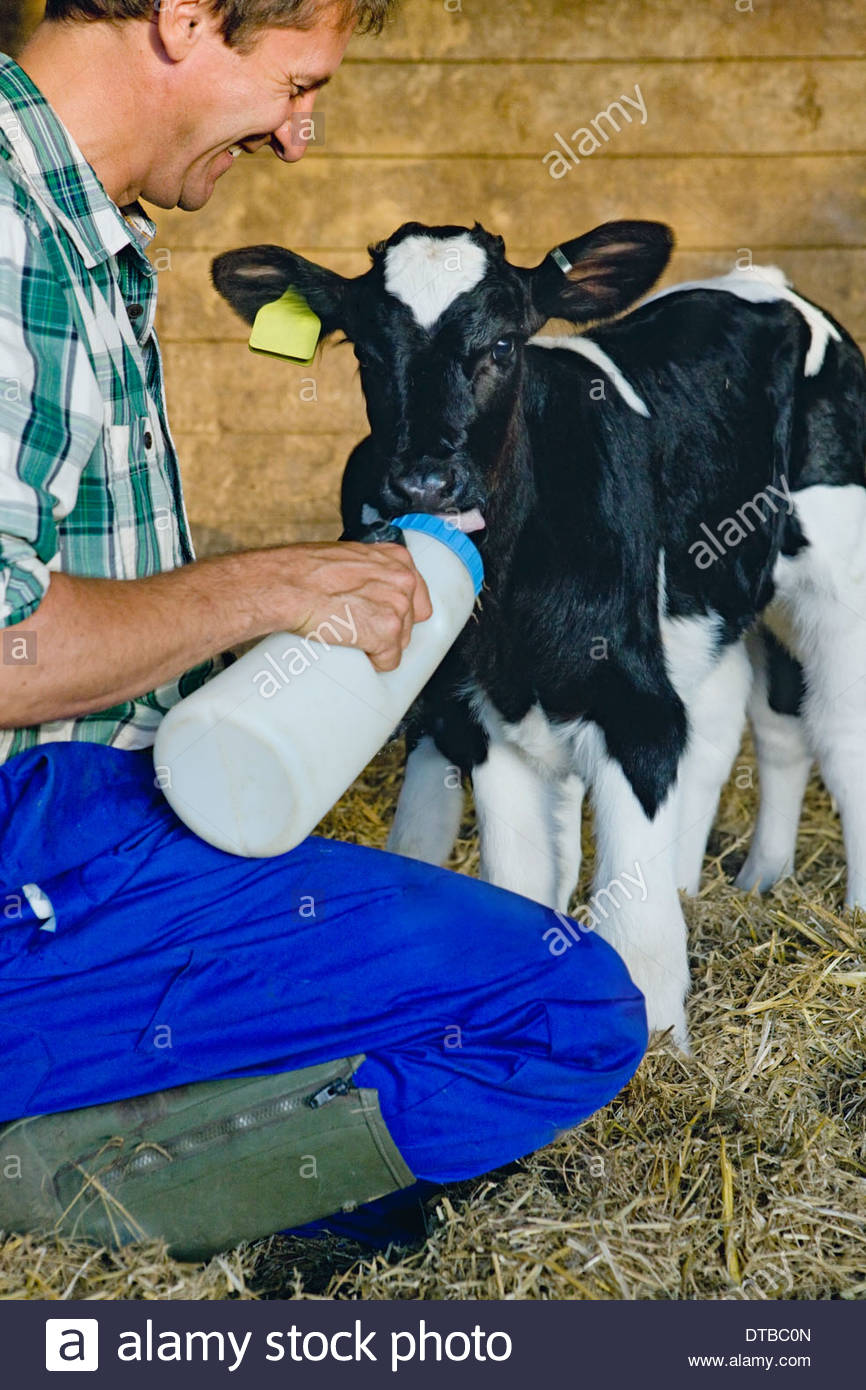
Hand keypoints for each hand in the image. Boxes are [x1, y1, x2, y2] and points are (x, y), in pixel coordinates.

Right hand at [278, 541, 432, 671]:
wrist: (286, 586)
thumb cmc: (304, 571)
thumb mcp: (347, 557)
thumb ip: (368, 570)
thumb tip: (366, 587)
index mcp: (397, 559)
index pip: (416, 596)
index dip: (397, 611)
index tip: (382, 617)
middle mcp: (403, 580)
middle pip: (408, 621)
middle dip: (386, 630)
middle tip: (358, 627)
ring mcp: (397, 606)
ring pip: (399, 642)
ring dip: (378, 646)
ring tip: (351, 637)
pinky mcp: (386, 632)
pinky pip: (389, 661)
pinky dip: (374, 663)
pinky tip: (356, 652)